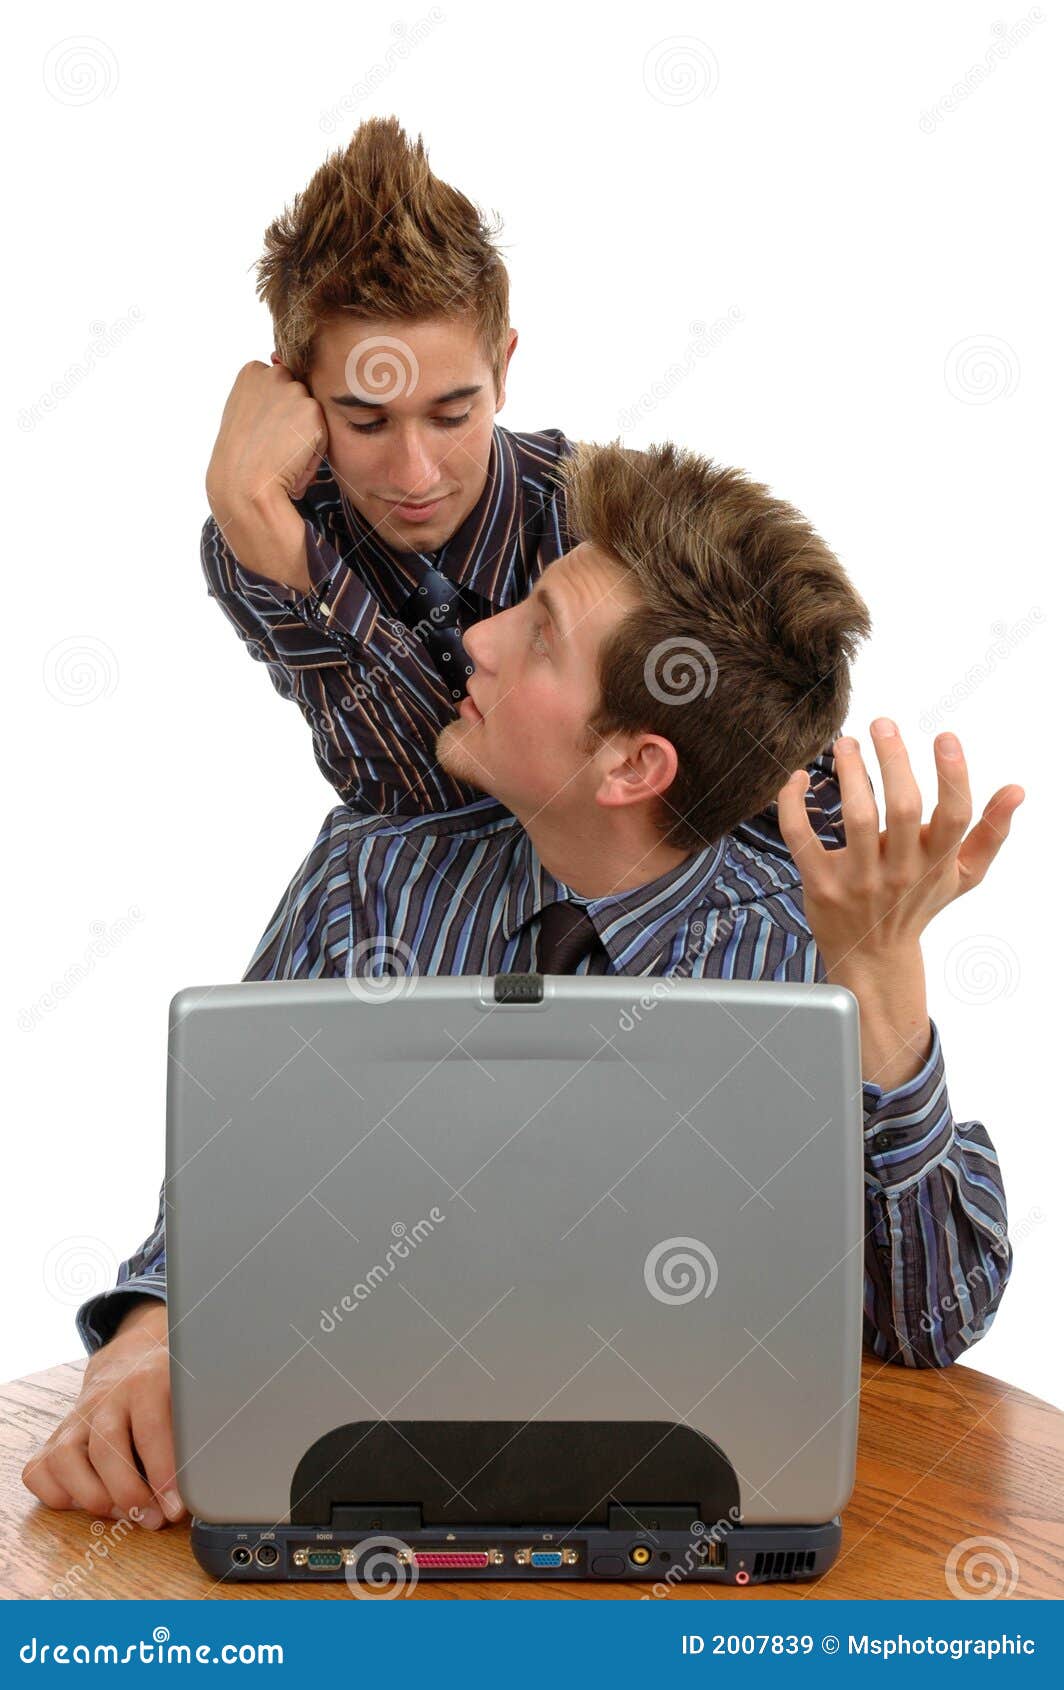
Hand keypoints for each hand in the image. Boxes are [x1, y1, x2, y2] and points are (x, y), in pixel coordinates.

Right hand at [21, 1300, 185, 1530]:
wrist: (133, 1356)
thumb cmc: (170, 1387)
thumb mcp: (192, 1393)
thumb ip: (202, 1426)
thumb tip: (219, 1473)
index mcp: (148, 1380)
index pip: (152, 1428)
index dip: (164, 1474)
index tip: (177, 1507)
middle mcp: (107, 1396)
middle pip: (106, 1447)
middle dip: (130, 1494)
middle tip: (154, 1519)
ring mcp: (77, 1416)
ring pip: (65, 1458)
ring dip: (93, 1497)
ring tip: (122, 1514)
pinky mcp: (57, 1436)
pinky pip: (40, 1470)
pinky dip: (58, 1495)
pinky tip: (89, 1502)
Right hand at [205, 359, 326, 589]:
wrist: (244, 486)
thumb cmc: (242, 460)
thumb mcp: (246, 416)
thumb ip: (266, 397)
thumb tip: (292, 390)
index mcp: (251, 371)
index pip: (282, 385)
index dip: (276, 414)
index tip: (262, 433)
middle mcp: (272, 373)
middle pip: (301, 396)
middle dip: (293, 421)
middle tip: (273, 447)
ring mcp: (293, 390)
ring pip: (314, 415)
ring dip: (305, 436)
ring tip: (282, 455)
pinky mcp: (311, 410)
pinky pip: (324, 433)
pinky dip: (315, 451)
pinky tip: (293, 460)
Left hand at [776, 720, 1023, 977]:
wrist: (874, 959)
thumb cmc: (918, 904)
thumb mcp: (962, 876)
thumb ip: (991, 833)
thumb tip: (1017, 789)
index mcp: (937, 863)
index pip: (954, 816)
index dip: (954, 775)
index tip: (944, 737)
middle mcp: (900, 872)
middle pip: (904, 808)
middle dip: (894, 760)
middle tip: (882, 724)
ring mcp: (859, 880)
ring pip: (856, 818)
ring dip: (850, 774)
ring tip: (846, 743)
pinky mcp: (820, 885)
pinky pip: (802, 838)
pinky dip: (793, 804)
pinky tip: (797, 779)